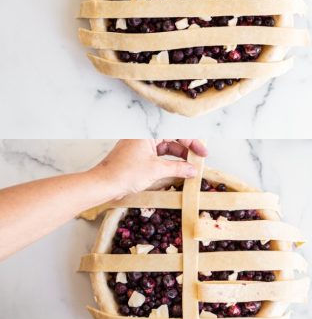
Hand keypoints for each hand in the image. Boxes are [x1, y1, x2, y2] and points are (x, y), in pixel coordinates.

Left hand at [90, 140, 207, 197]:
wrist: (103, 184)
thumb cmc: (124, 173)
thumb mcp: (156, 170)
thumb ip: (178, 168)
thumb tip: (192, 170)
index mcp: (147, 133)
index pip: (176, 133)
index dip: (192, 143)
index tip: (202, 153)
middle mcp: (144, 137)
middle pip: (171, 139)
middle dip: (187, 150)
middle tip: (199, 160)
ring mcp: (140, 147)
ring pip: (165, 149)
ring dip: (179, 158)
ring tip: (190, 168)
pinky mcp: (137, 157)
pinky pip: (158, 157)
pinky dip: (168, 163)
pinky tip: (177, 171)